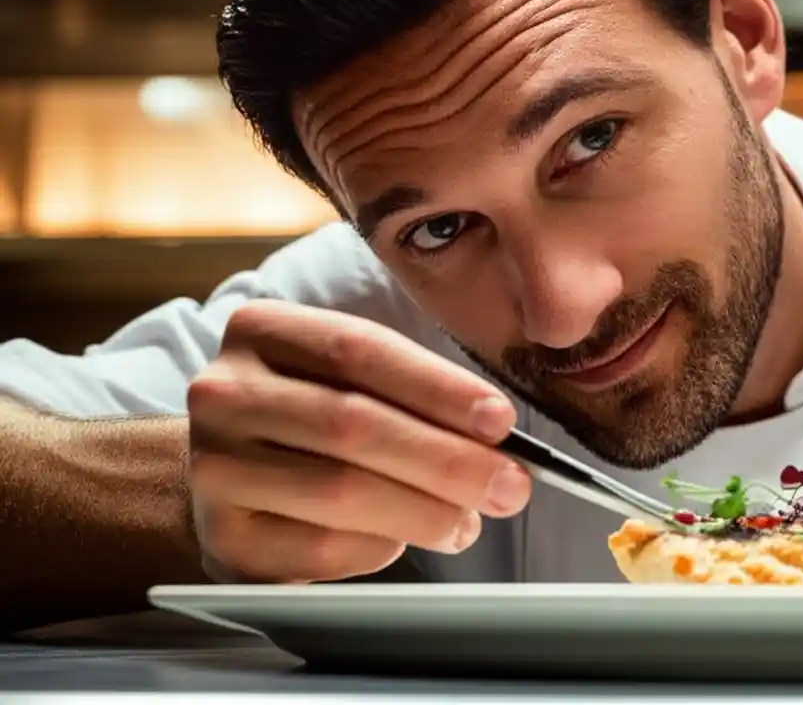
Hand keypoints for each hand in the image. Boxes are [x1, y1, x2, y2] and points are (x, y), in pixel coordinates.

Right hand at [186, 300, 530, 583]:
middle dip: (447, 460)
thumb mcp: (350, 379)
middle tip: (510, 487)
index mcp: (263, 330)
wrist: (228, 473)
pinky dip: (379, 548)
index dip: (437, 387)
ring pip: (339, 492)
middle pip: (351, 425)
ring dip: (424, 511)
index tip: (500, 421)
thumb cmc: (311, 418)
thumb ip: (412, 395)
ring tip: (469, 521)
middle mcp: (225, 392)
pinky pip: (320, 549)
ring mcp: (214, 467)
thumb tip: (495, 437)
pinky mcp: (224, 537)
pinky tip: (406, 541)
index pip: (359, 350)